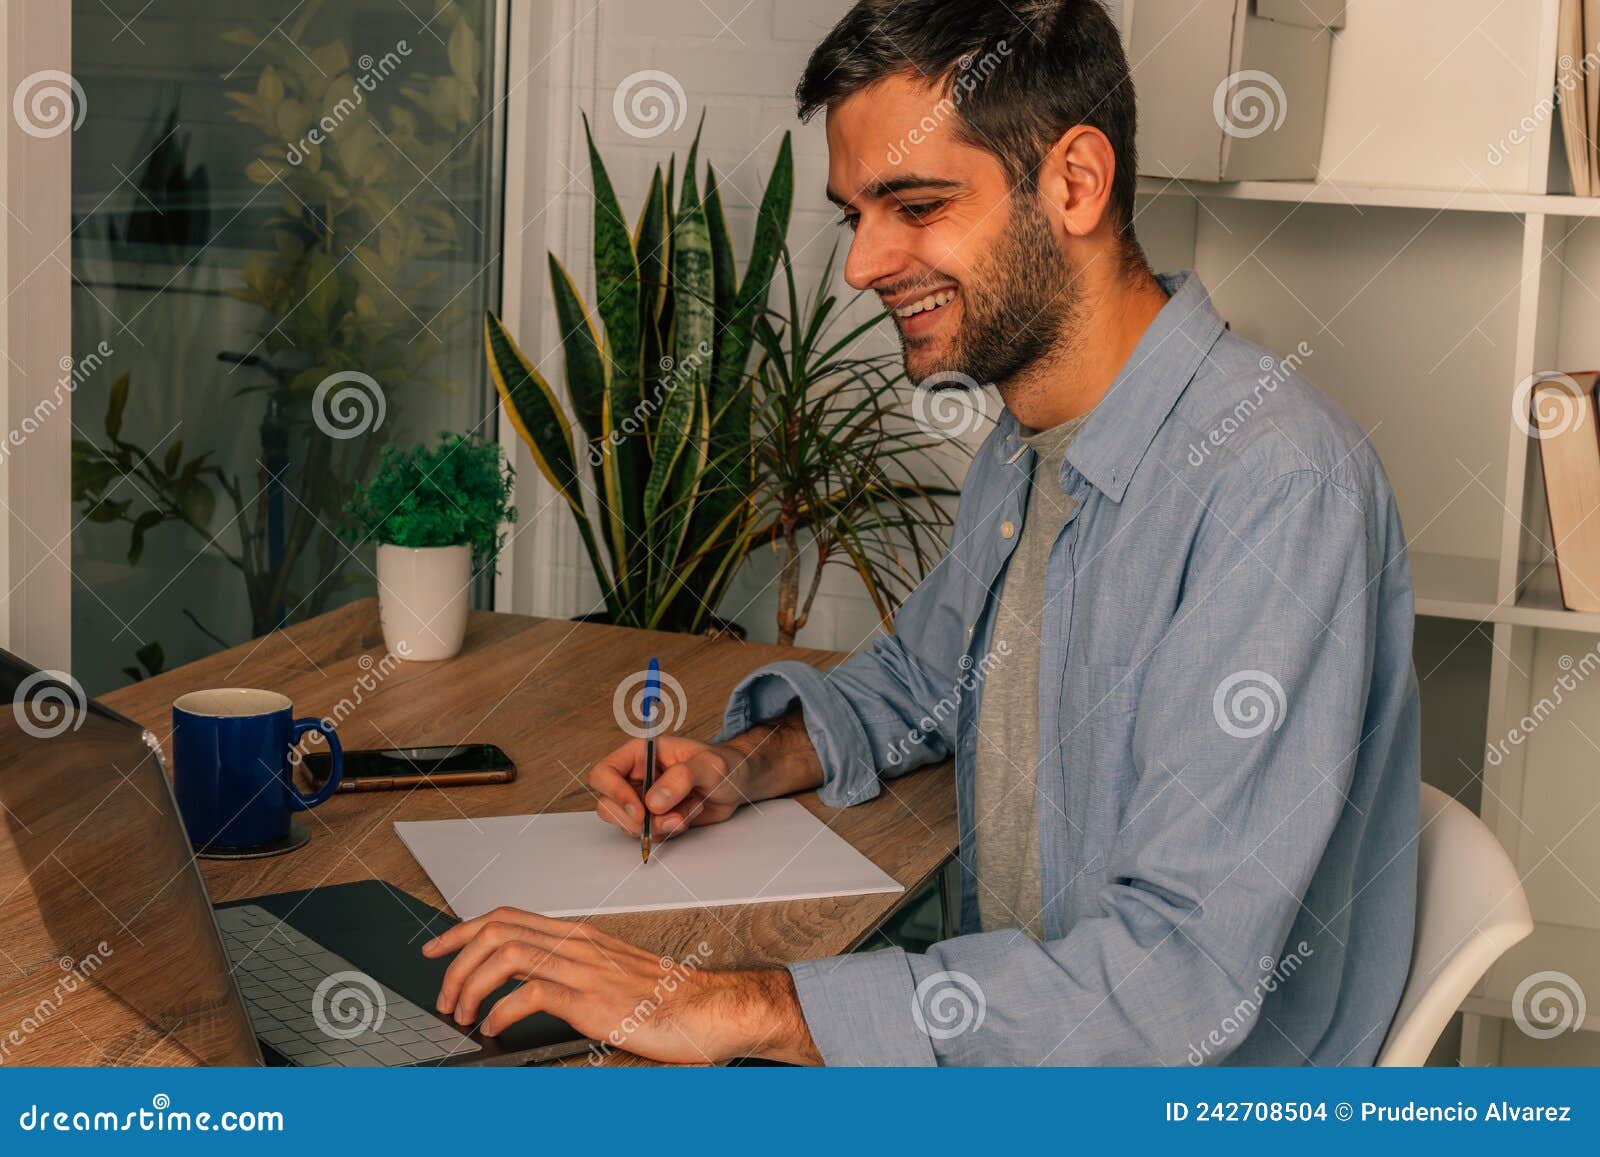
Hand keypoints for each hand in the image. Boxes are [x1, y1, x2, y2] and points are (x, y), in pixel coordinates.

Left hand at [422, 907, 819, 1064]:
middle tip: (443, 995)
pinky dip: (500, 1012)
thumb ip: (575, 973)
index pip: (507, 916)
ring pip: (504, 954)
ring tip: (463, 1014)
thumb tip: (534, 988)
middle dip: (456, 960)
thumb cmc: (665, 999)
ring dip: (471, 985)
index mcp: (579, 936)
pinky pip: (529, 993)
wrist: (707, 1009)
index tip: (437, 949)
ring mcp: (583, 967)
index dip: (463, 929)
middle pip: (496, 929)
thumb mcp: (612, 975)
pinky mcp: (590, 997)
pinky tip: (494, 1030)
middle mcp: (577, 943)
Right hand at [587, 712, 824, 838]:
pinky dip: (668, 832)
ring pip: (627, 825)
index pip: (604, 773)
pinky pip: (648, 834)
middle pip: (608, 805)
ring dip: (657, 827)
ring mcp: (644, 800)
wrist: (740, 784)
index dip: (614, 793)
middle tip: (666, 820)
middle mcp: (636, 777)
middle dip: (634, 820)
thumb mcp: (710, 765)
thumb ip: (682, 777)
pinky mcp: (656, 819)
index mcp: (640, 753)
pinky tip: (689, 816)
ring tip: (686, 814)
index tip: (638, 811)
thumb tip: (653, 802)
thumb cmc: (725, 764)